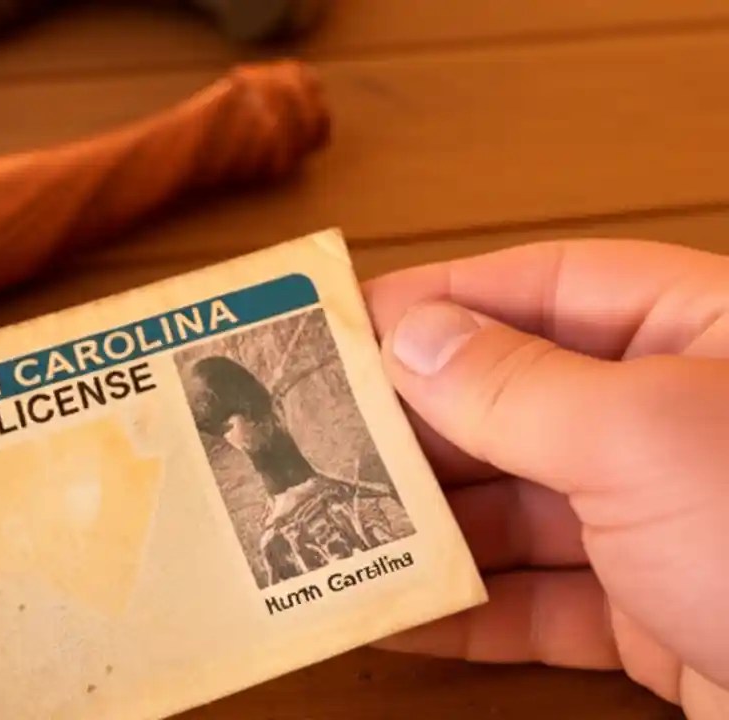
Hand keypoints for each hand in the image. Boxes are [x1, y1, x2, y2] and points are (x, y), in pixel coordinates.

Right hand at [363, 240, 728, 716]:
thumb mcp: (643, 438)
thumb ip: (516, 384)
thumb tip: (410, 333)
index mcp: (705, 335)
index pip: (545, 287)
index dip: (439, 300)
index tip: (339, 323)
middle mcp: (682, 421)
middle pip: (516, 400)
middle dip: (416, 425)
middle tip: (309, 438)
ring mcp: (669, 524)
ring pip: (518, 506)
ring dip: (428, 524)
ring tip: (329, 528)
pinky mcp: (657, 619)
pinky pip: (540, 601)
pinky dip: (468, 610)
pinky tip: (397, 613)